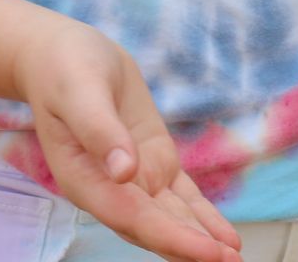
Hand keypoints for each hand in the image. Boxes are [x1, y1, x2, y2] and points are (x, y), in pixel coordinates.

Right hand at [14, 23, 241, 261]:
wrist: (66, 55)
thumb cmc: (64, 70)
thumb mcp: (78, 91)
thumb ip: (99, 130)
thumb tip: (124, 171)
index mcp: (86, 181)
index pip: (132, 217)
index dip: (169, 236)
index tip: (205, 250)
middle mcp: (111, 190)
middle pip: (155, 227)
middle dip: (191, 247)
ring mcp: (136, 179)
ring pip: (173, 218)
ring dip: (201, 240)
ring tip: (232, 258)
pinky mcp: (154, 163)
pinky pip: (182, 197)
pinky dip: (204, 217)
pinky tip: (226, 238)